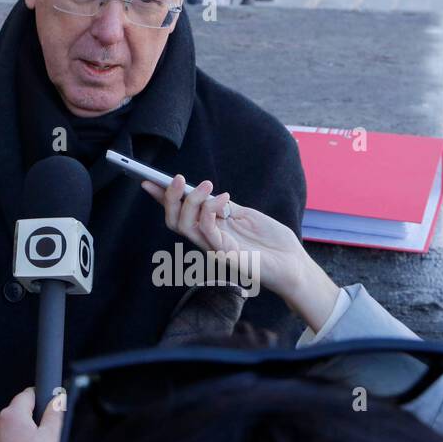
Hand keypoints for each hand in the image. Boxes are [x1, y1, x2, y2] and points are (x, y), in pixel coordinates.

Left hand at [0, 388, 62, 441]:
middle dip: (33, 417)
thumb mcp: (50, 437)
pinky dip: (17, 441)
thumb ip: (54, 413)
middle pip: (20, 409)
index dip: (41, 397)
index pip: (28, 393)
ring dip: (25, 431)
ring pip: (14, 425)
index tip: (49, 402)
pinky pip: (7, 438)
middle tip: (45, 432)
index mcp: (11, 415)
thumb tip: (57, 398)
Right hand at [140, 174, 338, 332]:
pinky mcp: (225, 254)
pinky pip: (206, 229)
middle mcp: (207, 240)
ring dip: (190, 200)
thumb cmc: (272, 241)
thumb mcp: (244, 215)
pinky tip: (224, 198)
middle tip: (178, 178)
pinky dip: (210, 209)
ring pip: (184, 225)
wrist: (294, 263)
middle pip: (174, 220)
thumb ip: (223, 206)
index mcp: (210, 230)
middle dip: (169, 197)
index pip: (179, 214)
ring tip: (206, 184)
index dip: (162, 199)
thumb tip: (205, 190)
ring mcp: (214, 248)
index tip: (148, 181)